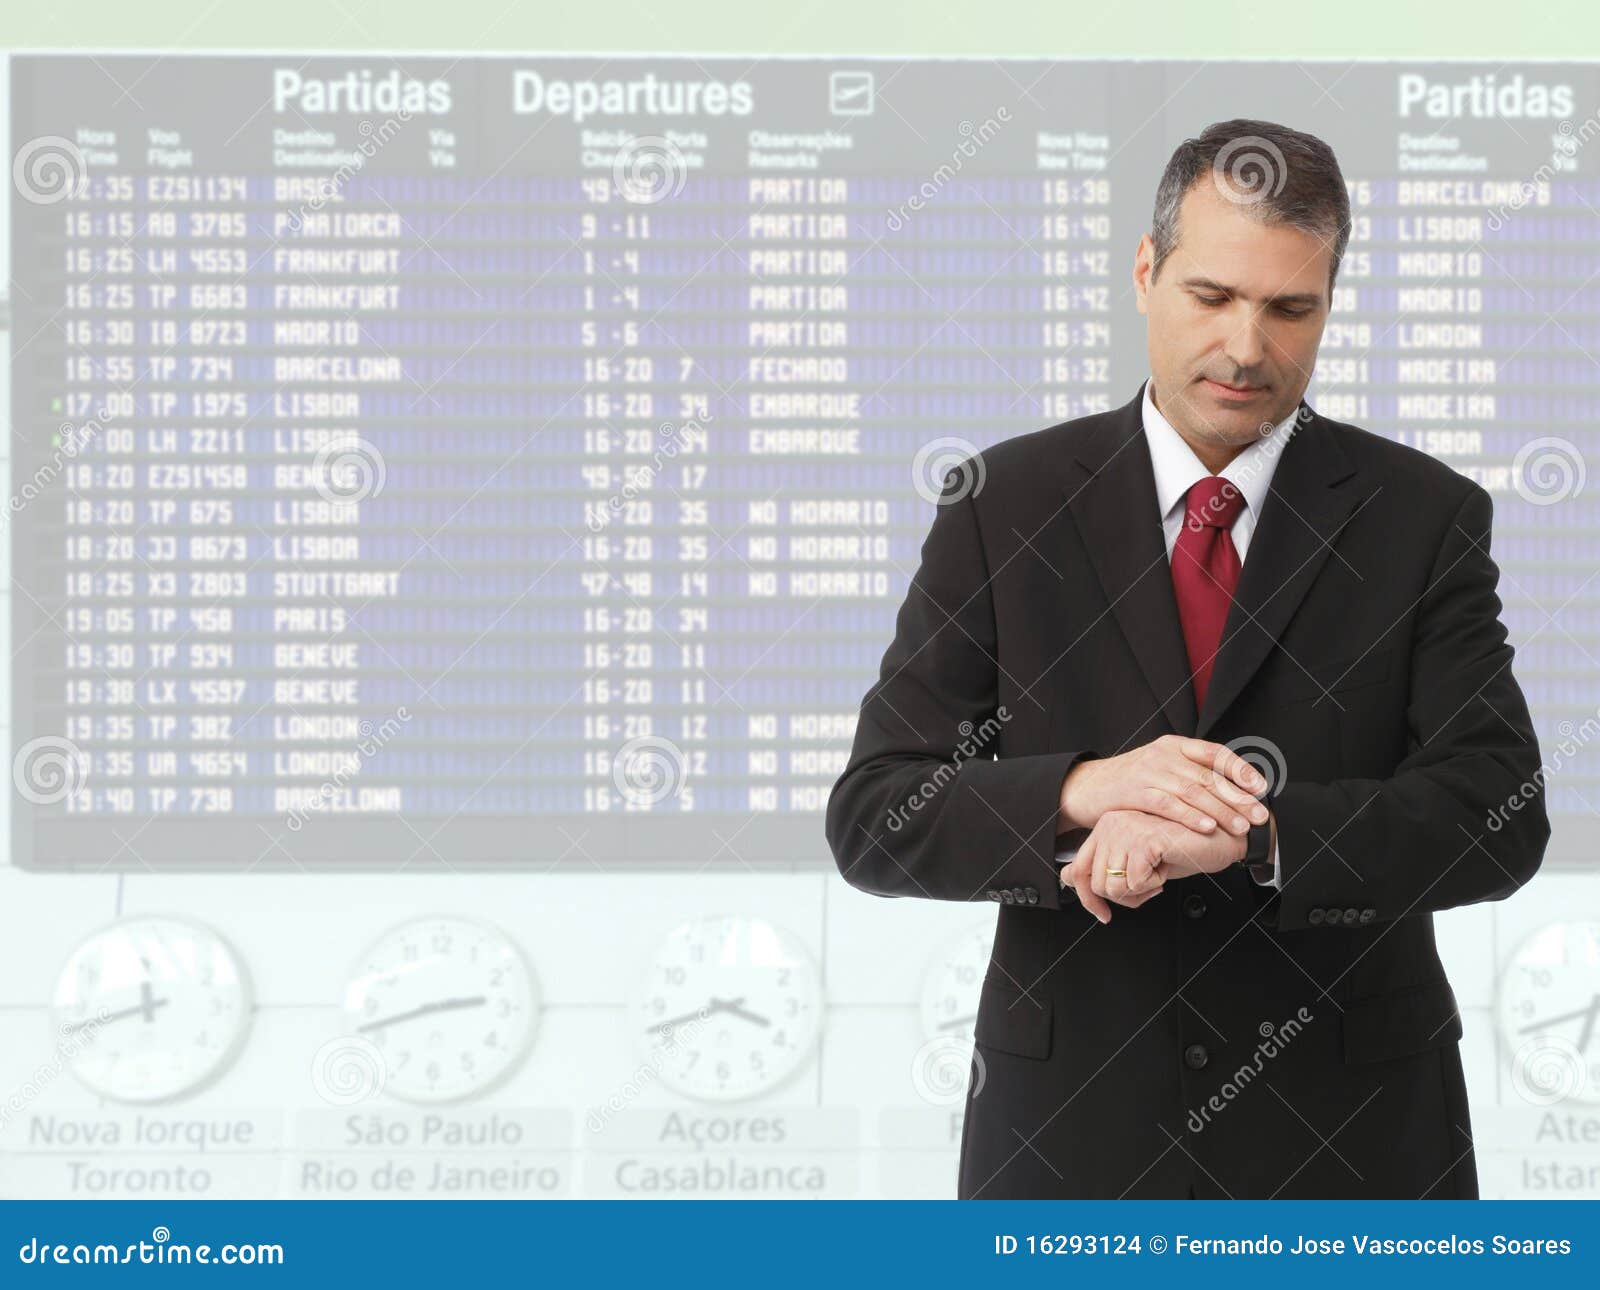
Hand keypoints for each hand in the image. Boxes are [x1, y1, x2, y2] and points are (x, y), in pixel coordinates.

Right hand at [1058, 735, 1268, 838]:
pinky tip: (1208, 827)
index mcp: (1174, 745)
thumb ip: (1189, 773)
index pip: (1215, 753)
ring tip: (1241, 826)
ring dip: (1222, 811)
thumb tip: (1230, 790)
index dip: (1240, 769)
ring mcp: (1149, 772)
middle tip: (1260, 815)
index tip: (1261, 787)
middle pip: (1209, 776)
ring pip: (1194, 792)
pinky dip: (1191, 817)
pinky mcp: (1135, 792)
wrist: (1087, 786)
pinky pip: (1169, 805)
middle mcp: (1164, 754)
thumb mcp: (1160, 768)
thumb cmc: (1129, 782)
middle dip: (1239, 798)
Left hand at [1058, 808, 1250, 923]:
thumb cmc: (1181, 851)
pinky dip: (1152, 885)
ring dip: (1139, 891)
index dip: (1087, 899)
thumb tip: (1069, 879)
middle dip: (1123, 897)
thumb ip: (1104, 867)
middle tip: (1149, 885)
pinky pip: (1134, 882)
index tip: (1104, 914)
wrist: (1219, 841)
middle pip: (1095, 884)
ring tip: (1157, 873)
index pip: (1077, 870)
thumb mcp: (1136, 862)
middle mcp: (1111, 823)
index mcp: (1106, 827)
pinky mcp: (1144, 838)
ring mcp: (1126, 829)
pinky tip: (1164, 868)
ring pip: (1112, 886)